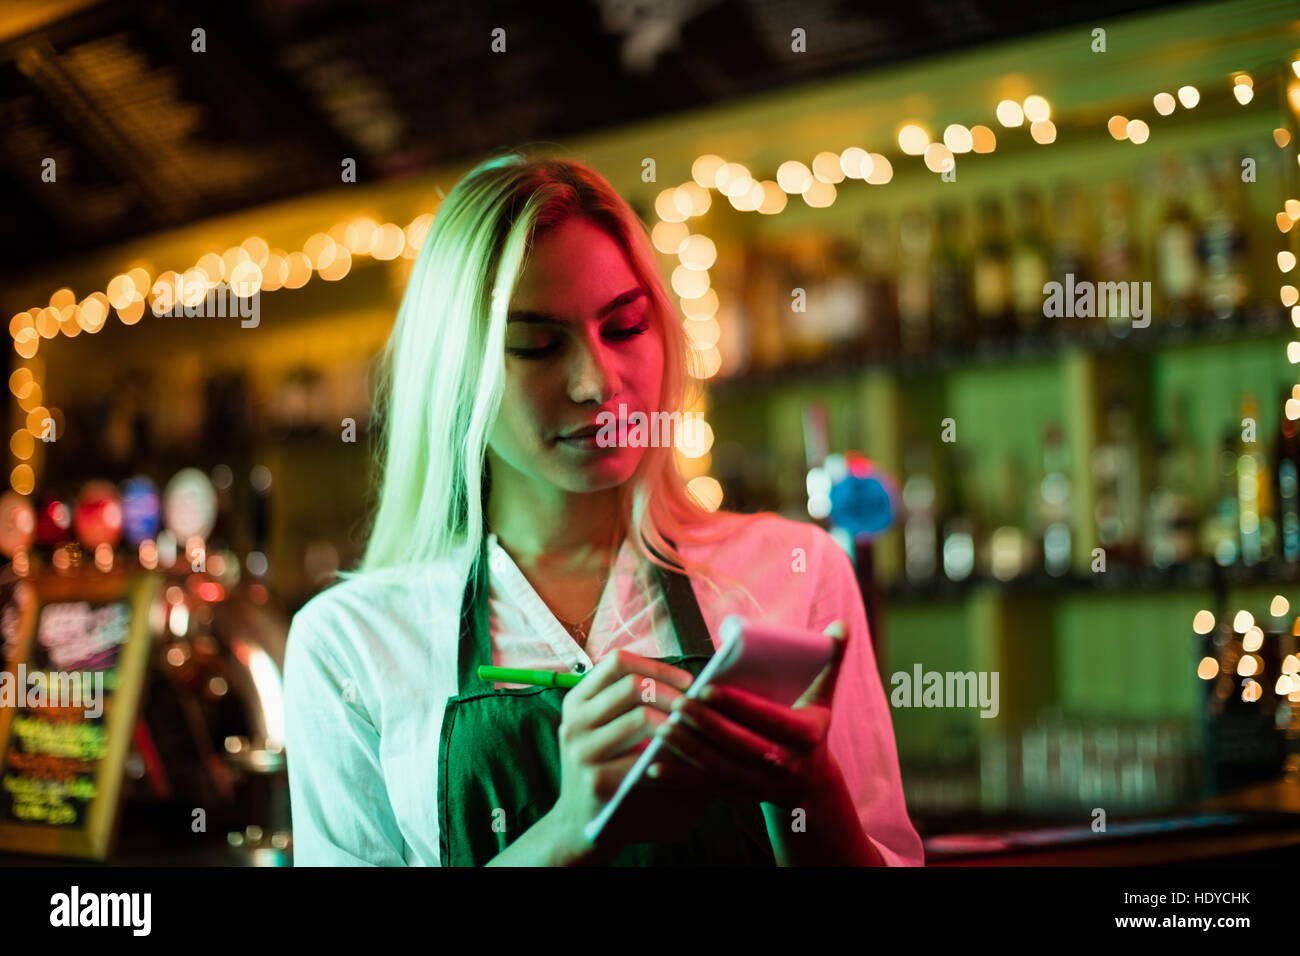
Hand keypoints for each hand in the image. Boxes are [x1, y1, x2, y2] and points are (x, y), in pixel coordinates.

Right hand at [543, 648, 721, 862]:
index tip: (687, 682)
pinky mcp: (597, 780)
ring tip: (695, 732)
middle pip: (632, 685)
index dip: (656, 666)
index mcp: (577, 701)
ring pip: (641, 717)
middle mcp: (574, 721)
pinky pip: (646, 757)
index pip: (617, 662)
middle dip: (672, 693)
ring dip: (676, 722)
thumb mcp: (605, 729)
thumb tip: (689, 681)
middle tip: (696, 708)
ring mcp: (582, 751)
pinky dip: (672, 755)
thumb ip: (632, 704)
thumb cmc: (608, 769)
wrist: (582, 825)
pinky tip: (687, 762)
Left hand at [646, 621, 849, 809]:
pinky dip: (680, 779)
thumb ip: (831, 659)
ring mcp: (763, 787)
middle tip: (676, 702)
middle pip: (740, 745)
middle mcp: (787, 766)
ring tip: (660, 726)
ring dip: (688, 750)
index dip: (739, 705)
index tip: (708, 689)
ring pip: (720, 769)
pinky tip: (653, 765)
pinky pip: (707, 790)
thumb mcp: (824, 696)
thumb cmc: (810, 726)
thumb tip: (840, 625)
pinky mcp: (741, 799)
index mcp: (807, 736)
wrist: (810, 783)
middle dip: (706, 725)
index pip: (770, 719)